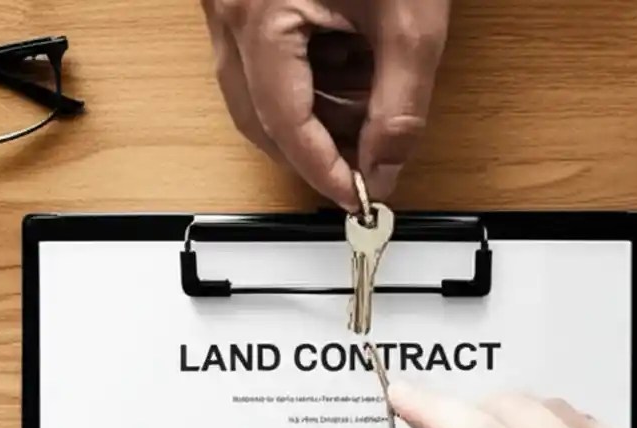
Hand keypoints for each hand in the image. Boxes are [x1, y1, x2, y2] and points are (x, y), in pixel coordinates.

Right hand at [200, 0, 450, 208]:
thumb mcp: (409, 19)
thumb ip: (401, 105)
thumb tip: (387, 167)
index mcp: (259, 14)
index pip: (284, 125)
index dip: (324, 172)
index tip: (359, 199)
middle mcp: (228, 10)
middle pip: (259, 118)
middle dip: (315, 150)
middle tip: (368, 167)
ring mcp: (226, 1)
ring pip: (258, 93)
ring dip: (312, 114)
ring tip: (370, 100)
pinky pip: (261, 58)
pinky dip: (305, 78)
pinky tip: (349, 62)